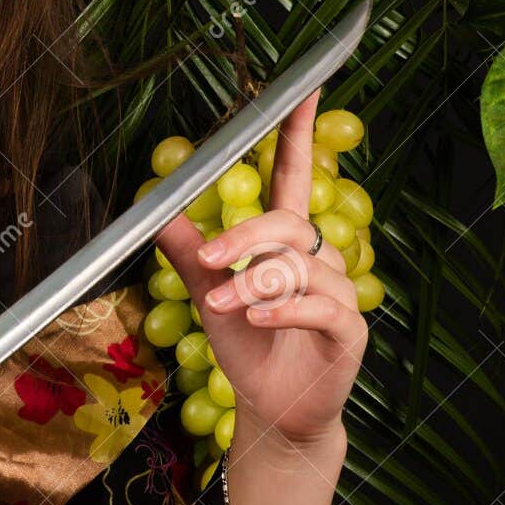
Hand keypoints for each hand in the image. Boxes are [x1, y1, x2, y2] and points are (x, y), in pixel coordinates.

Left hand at [152, 88, 366, 447]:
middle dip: (244, 235)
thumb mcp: (209, 295)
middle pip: (290, 223)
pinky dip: (283, 310)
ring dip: (253, 282)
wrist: (274, 412)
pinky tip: (256, 319)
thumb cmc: (248, 348)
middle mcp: (319, 261)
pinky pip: (321, 308)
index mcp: (288, 246)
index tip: (303, 92)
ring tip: (222, 305)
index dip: (298, 136)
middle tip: (208, 257)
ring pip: (299, 267)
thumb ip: (188, 253)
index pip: (295, 179)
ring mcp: (339, 295)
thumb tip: (155, 211)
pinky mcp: (349, 332)